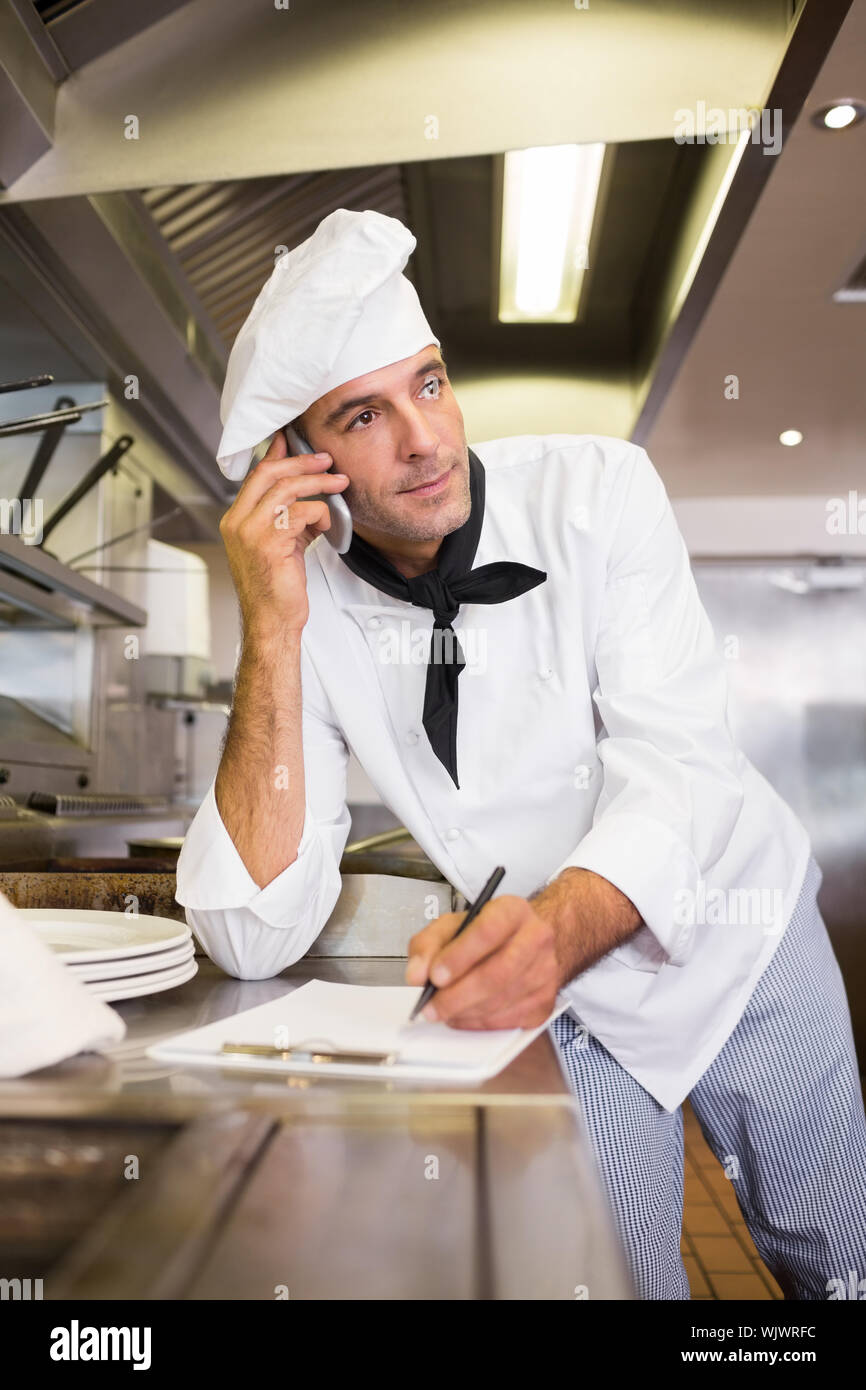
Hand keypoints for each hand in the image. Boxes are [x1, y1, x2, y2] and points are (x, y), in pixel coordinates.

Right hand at [219, 429, 349, 635]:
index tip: (292, 438)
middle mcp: (237, 522)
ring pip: (286, 489)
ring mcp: (249, 532)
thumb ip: (289, 517)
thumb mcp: (282, 544)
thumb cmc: (278, 588)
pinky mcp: (268, 543)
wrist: (272, 621)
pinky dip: (319, 513)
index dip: (276, 453)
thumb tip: (310, 493)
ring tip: (339, 484)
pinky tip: (327, 524)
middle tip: (326, 460)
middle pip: (268, 473)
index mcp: (235, 520)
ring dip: (318, 483)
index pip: (255, 475)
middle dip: (302, 461)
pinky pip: (299, 513)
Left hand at [404, 895, 559, 1028]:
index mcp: (512, 911)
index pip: (487, 931)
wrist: (524, 943)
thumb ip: (427, 945)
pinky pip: (508, 1021)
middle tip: (432, 1006)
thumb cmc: (486, 933)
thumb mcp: (451, 926)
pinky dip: (479, 1023)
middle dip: (458, 995)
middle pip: (497, 973)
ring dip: (465, 1012)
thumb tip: (417, 975)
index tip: (435, 976)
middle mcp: (535, 938)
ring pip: (501, 1000)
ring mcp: (545, 972)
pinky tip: (464, 1015)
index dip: (459, 957)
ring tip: (443, 1011)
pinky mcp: (545, 1002)